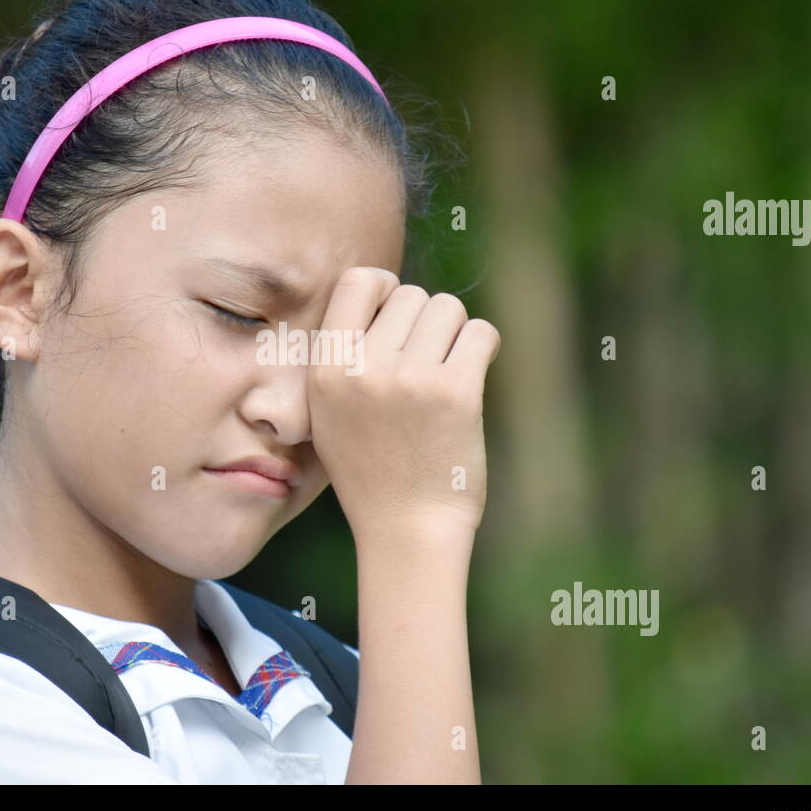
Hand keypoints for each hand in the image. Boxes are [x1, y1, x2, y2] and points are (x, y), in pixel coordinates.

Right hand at [307, 267, 500, 550]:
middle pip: (413, 295)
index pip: (359, 281)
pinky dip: (482, 348)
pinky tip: (471, 375)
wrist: (407, 528)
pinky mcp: (457, 392)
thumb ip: (343, 356)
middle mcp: (364, 369)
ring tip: (446, 372)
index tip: (397, 316)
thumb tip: (382, 293)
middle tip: (426, 363)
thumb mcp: (329, 414)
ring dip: (455, 334)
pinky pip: (481, 333)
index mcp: (327, 370)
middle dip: (425, 322)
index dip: (386, 289)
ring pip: (449, 309)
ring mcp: (412, 379)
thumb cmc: (371, 469)